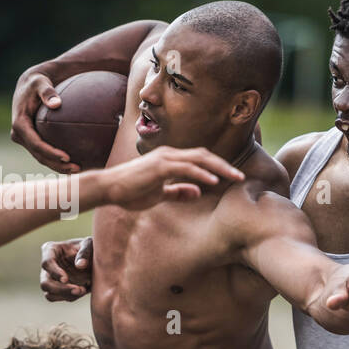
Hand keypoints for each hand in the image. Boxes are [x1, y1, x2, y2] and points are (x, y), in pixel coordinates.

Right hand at [11, 70, 81, 173]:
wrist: (29, 84)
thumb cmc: (37, 82)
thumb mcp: (41, 82)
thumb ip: (48, 92)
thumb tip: (56, 104)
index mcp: (19, 124)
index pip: (36, 144)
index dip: (50, 153)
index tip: (67, 157)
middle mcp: (19, 134)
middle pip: (38, 155)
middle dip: (57, 165)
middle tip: (77, 168)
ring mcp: (24, 139)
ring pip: (41, 157)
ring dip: (58, 166)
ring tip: (78, 168)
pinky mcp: (30, 139)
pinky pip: (44, 152)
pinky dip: (57, 159)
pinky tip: (74, 161)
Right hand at [40, 237, 93, 300]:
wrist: (92, 257)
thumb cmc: (88, 246)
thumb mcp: (89, 244)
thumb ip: (85, 252)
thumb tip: (79, 265)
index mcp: (50, 250)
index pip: (46, 262)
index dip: (54, 272)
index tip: (65, 279)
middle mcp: (47, 266)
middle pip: (45, 283)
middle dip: (60, 289)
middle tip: (78, 289)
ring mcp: (51, 279)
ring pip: (50, 294)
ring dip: (66, 295)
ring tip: (83, 290)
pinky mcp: (57, 289)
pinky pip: (59, 298)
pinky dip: (71, 297)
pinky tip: (83, 290)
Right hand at [97, 146, 244, 210]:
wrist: (107, 189)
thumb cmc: (129, 192)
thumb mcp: (158, 194)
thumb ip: (177, 191)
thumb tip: (198, 193)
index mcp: (170, 159)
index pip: (200, 159)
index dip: (217, 167)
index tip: (232, 177)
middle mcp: (169, 154)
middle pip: (204, 155)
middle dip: (225, 166)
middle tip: (241, 177)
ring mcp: (164, 159)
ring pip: (200, 159)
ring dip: (220, 168)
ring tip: (235, 178)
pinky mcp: (159, 167)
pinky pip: (186, 168)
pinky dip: (202, 174)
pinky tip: (214, 182)